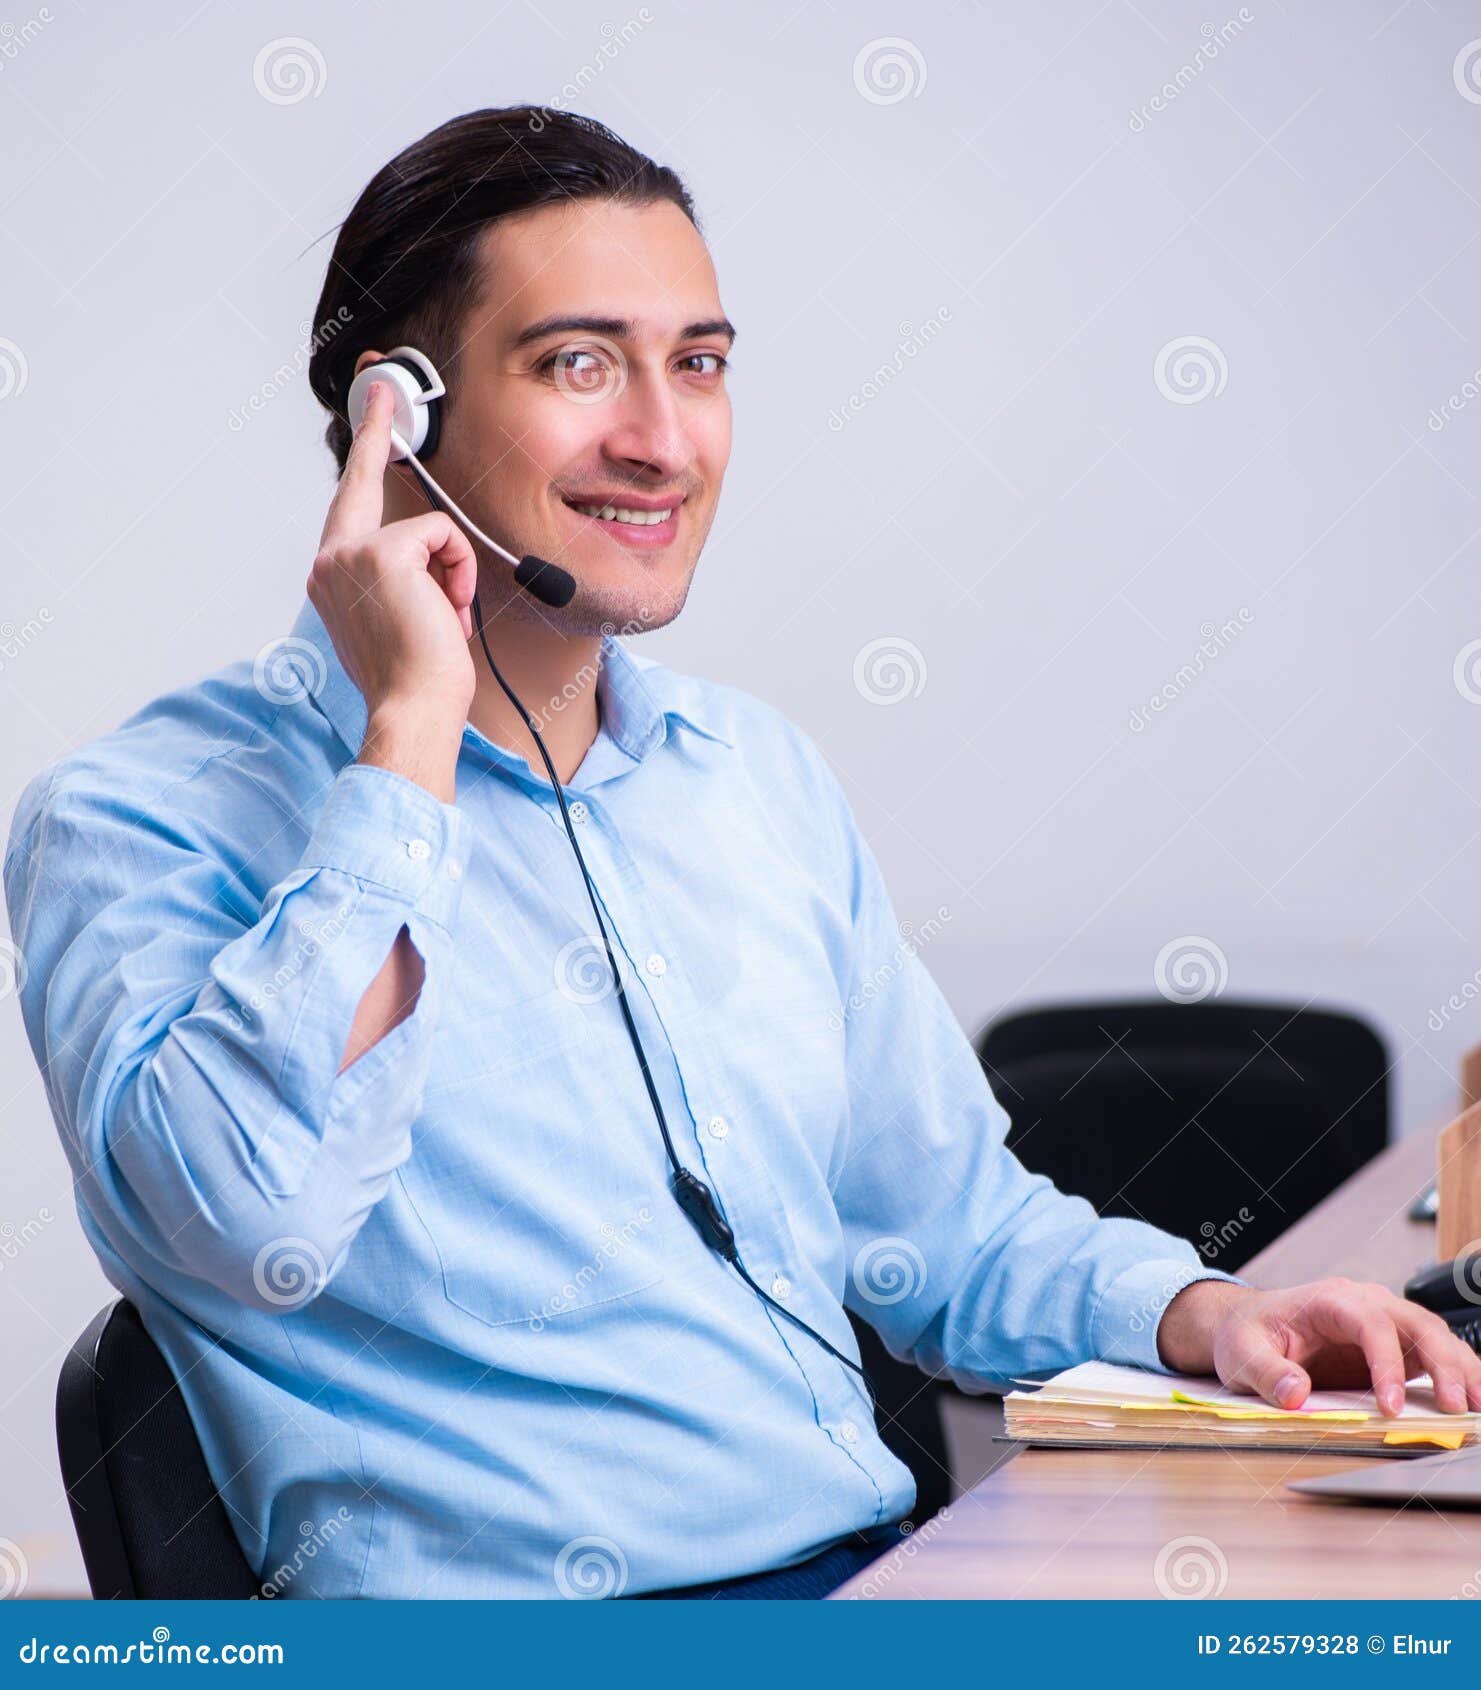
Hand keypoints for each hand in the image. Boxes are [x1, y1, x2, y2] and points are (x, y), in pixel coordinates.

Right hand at [308, 379, 477, 748]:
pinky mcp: (382, 552)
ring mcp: (350, 553)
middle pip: (363, 480)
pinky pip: (443, 538)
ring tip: (446, 618)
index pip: (346, 505)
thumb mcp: (399, 622)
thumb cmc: (412, 679)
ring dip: (452, 574)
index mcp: (331, 577)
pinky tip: (450, 611)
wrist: (412, 709)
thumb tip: (426, 564)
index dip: (361, 453)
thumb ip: (397, 582)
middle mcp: (329, 560)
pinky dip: (460, 574)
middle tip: (384, 386)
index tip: (372, 410)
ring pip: (427, 530)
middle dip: (379, 431)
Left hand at [1158, 1277, 1480, 1416]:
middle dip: (1442, 1363)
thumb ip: (1266, 1373)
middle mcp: (1364, 1304)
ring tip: (1479, 1407)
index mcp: (1329, 1300)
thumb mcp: (1241, 1353)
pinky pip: (1434, 1354)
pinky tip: (1474, 1400)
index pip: (1369, 1323)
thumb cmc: (1247, 1333)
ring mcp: (1384, 1323)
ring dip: (1462, 1369)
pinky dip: (1458, 1374)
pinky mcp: (1394, 1346)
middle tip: (1456, 1406)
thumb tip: (1296, 1394)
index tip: (1390, 1405)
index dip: (1386, 1363)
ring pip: (1435, 1336)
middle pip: (1416, 1324)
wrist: (1248, 1324)